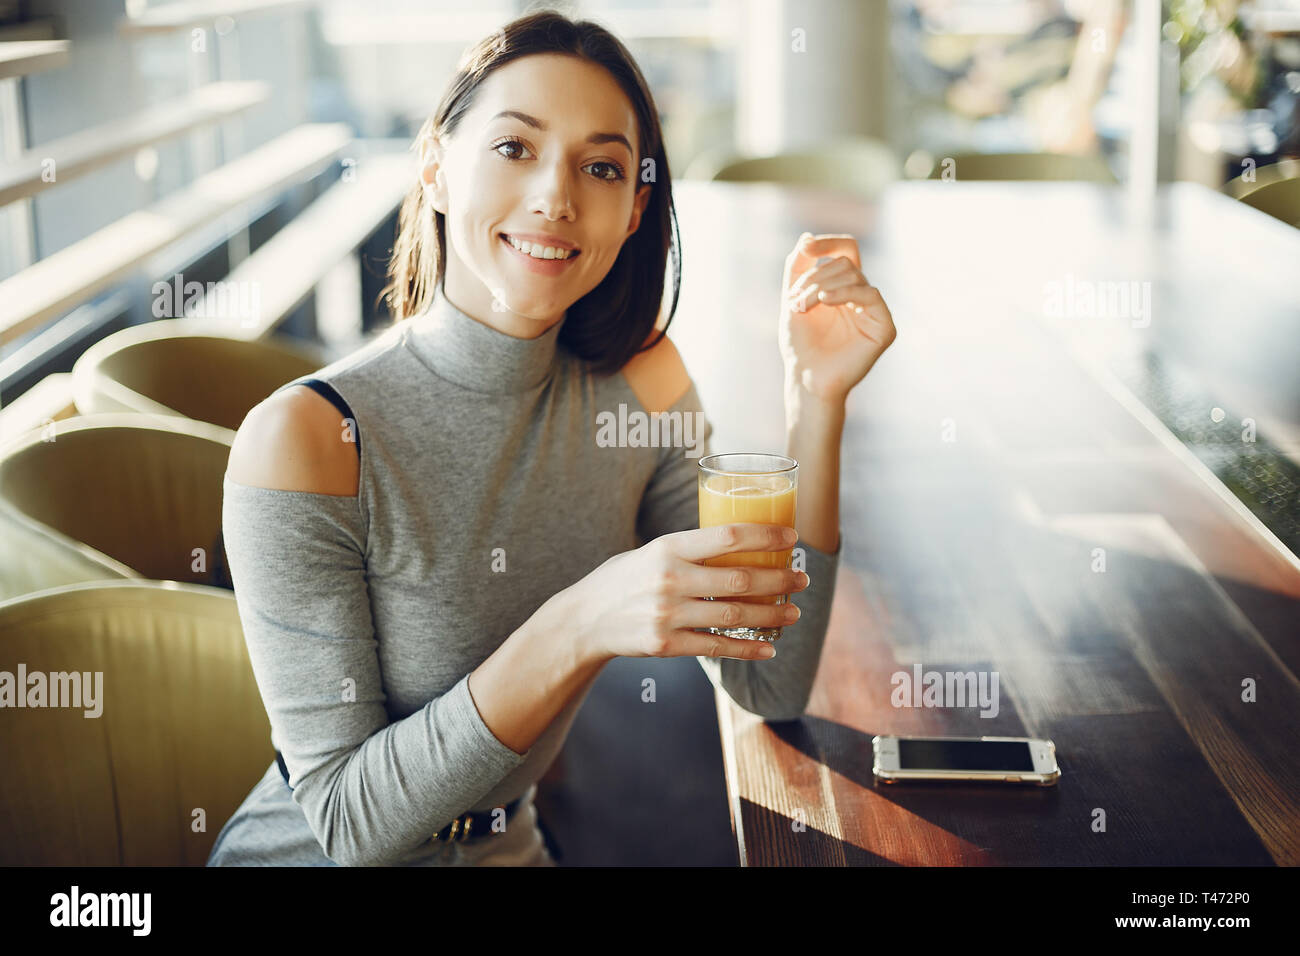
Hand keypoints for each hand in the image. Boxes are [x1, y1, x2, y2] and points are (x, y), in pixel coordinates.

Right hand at [559, 523, 810, 662]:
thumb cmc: (624, 579)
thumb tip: (740, 545)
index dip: (765, 536)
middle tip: (801, 579)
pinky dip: (747, 649)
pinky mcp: (666, 645)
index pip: (727, 536)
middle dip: (779, 580)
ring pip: (734, 616)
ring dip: (771, 615)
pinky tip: (768, 648)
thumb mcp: (650, 552)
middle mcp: (670, 579)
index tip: (791, 537)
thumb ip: (688, 551)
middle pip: (740, 579)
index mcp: (667, 548)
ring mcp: (668, 614)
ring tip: (793, 613)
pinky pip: (716, 647)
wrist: (584, 620)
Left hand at [780, 232, 896, 405]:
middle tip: (795, 301)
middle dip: (815, 277)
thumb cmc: (800, 343)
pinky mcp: (884, 328)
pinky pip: (871, 295)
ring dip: (821, 287)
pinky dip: (845, 293)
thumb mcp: (792, 298)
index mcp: (844, 287)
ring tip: (804, 307)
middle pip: (845, 263)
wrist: (805, 377)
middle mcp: (862, 296)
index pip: (846, 250)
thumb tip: (807, 237)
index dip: (828, 243)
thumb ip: (797, 267)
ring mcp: (874, 311)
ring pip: (854, 275)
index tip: (807, 248)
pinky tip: (824, 301)